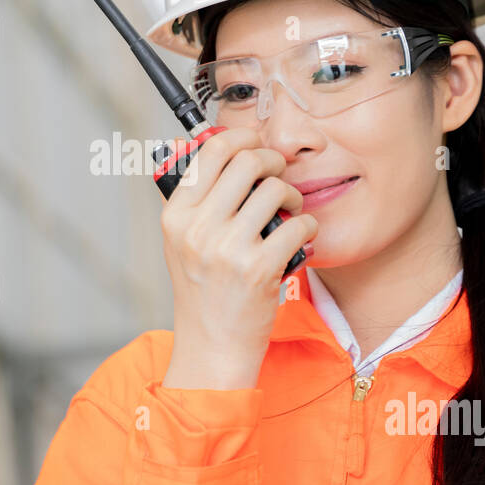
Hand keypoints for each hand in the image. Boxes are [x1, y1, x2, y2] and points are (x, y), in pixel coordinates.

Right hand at [158, 127, 317, 389]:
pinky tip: (302, 238)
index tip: (256, 142)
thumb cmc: (203, 291)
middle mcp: (197, 229)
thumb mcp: (182, 242)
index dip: (241, 137)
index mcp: (176, 216)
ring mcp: (227, 249)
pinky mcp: (258, 270)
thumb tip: (192, 144)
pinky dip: (308, 227)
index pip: (211, 152)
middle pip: (246, 161)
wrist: (213, 346)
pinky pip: (298, 225)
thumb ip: (190, 197)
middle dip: (272, 160)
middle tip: (279, 174)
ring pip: (276, 189)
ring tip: (291, 211)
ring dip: (292, 195)